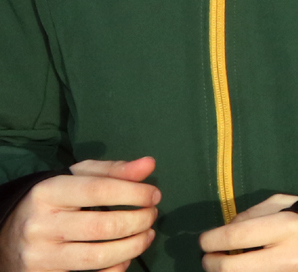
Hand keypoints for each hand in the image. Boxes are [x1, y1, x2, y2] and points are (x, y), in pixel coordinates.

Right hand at [0, 157, 158, 271]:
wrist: (6, 237)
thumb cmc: (51, 202)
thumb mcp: (75, 178)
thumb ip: (112, 170)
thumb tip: (149, 164)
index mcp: (48, 193)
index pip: (98, 190)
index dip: (133, 192)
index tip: (154, 195)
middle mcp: (41, 224)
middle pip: (102, 226)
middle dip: (138, 221)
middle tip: (152, 216)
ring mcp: (41, 255)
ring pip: (98, 256)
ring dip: (134, 246)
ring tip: (147, 235)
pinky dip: (115, 269)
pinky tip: (125, 258)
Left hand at [198, 195, 297, 271]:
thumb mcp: (285, 204)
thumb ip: (253, 213)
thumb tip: (225, 230)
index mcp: (287, 227)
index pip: (235, 236)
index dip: (210, 240)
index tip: (204, 240)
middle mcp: (286, 257)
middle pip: (230, 268)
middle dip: (211, 263)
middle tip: (208, 258)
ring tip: (224, 264)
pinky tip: (242, 269)